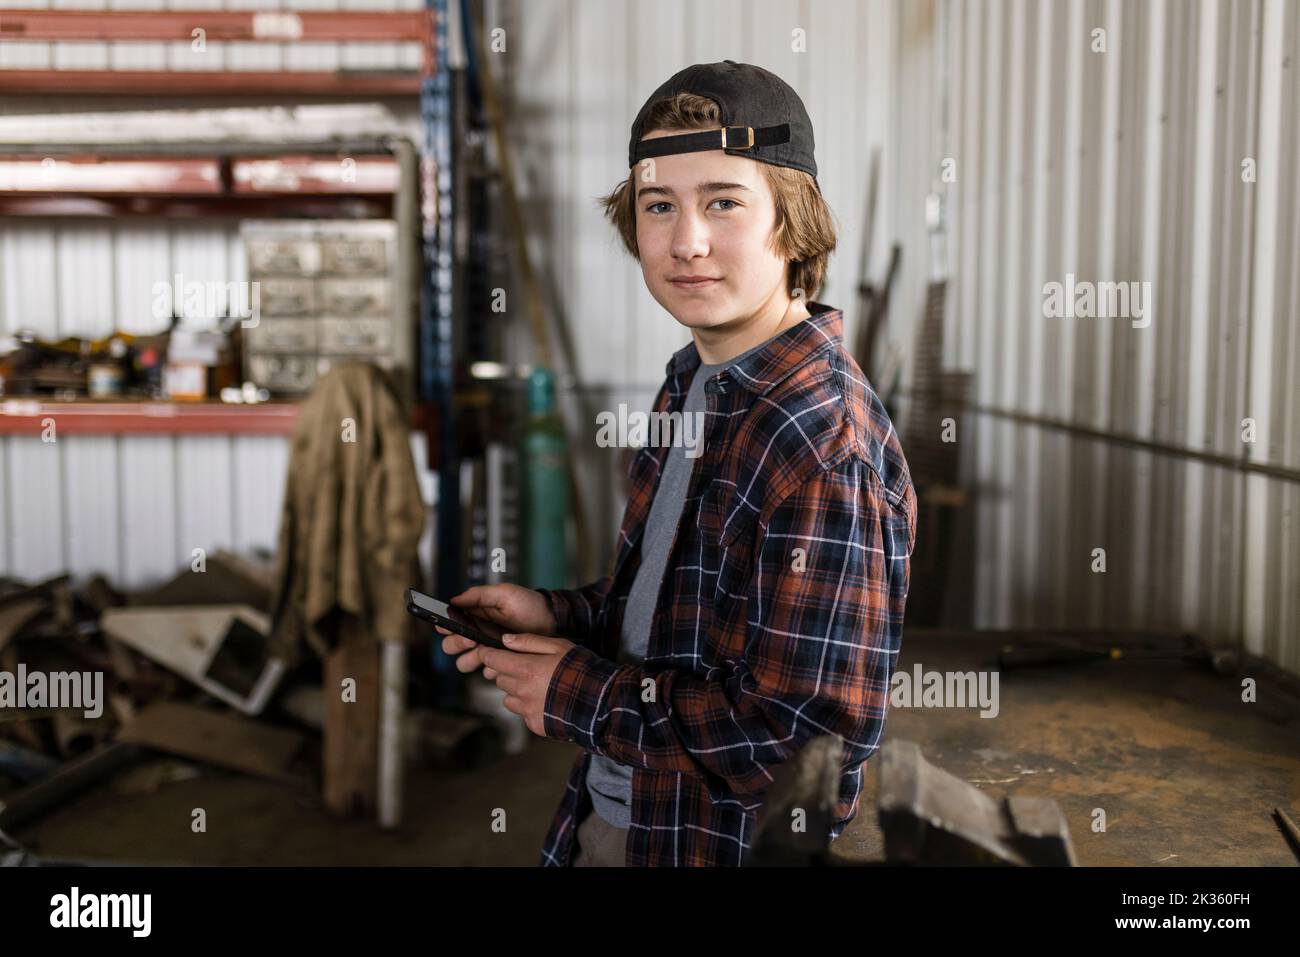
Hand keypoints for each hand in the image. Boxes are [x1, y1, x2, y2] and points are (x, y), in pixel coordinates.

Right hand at [436, 583, 558, 678]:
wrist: (552, 622)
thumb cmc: (529, 605)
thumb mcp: (504, 593)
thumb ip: (479, 595)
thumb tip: (454, 600)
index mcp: (474, 617)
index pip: (448, 625)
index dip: (446, 628)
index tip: (454, 628)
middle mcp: (477, 634)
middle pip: (451, 646)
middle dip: (457, 644)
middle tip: (472, 641)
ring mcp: (488, 650)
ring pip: (465, 662)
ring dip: (470, 660)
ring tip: (483, 652)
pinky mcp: (501, 663)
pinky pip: (487, 672)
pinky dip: (490, 669)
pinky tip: (500, 661)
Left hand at [477, 633, 576, 736]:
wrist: (601, 702)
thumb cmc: (581, 669)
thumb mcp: (559, 646)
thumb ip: (529, 641)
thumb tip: (505, 639)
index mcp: (526, 669)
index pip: (492, 660)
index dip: (488, 654)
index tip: (489, 651)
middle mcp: (522, 691)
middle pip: (498, 678)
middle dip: (506, 671)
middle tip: (525, 666)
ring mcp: (527, 710)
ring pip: (507, 697)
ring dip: (515, 689)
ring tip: (536, 685)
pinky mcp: (534, 724)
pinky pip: (521, 712)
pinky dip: (527, 705)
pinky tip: (545, 700)